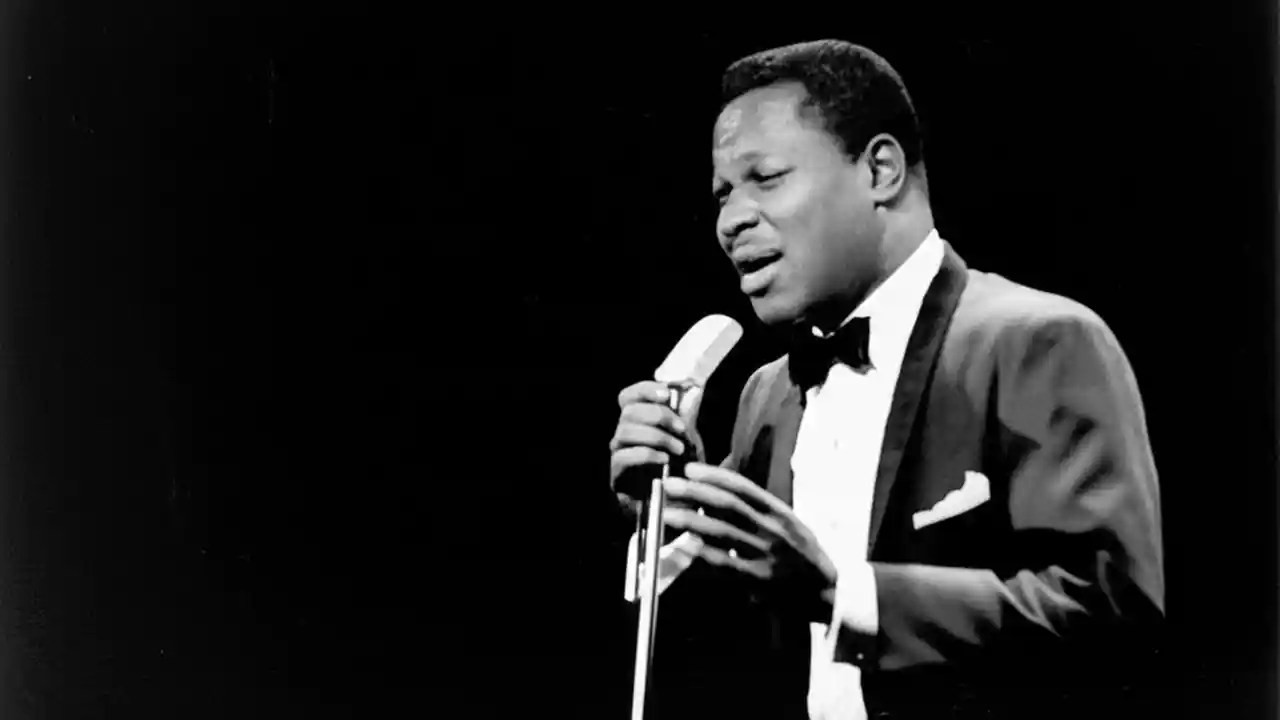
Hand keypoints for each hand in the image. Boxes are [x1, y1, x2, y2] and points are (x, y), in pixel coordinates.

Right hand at [609, 380, 701, 504]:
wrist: (673, 507)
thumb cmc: (679, 470)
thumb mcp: (687, 441)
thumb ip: (685, 417)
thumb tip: (692, 389)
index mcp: (638, 421)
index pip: (629, 396)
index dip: (644, 390)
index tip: (666, 394)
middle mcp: (624, 434)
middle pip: (630, 411)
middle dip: (659, 415)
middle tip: (682, 429)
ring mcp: (618, 453)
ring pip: (626, 431)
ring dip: (656, 436)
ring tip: (679, 449)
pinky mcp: (617, 474)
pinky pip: (625, 457)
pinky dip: (647, 454)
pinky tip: (664, 459)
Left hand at [663, 462, 837, 621]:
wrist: (825, 593)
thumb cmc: (801, 554)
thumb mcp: (788, 522)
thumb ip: (759, 505)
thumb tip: (723, 480)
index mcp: (780, 512)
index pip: (743, 487)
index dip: (714, 475)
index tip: (690, 468)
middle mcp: (773, 530)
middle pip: (728, 505)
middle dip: (696, 492)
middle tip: (669, 485)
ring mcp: (765, 555)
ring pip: (722, 532)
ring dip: (690, 520)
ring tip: (666, 512)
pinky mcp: (757, 579)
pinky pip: (726, 563)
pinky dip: (704, 553)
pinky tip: (685, 544)